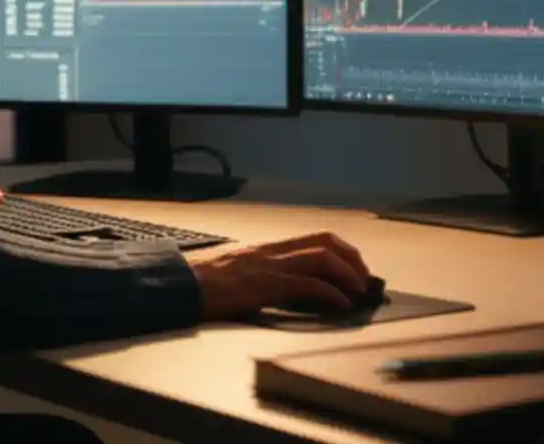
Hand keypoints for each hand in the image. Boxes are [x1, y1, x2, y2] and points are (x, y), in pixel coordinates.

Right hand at [187, 231, 370, 320]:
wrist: (179, 285)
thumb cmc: (201, 282)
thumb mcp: (237, 270)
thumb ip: (261, 272)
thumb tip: (285, 286)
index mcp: (267, 247)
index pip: (315, 237)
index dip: (342, 250)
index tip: (354, 267)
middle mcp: (273, 250)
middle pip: (326, 241)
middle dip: (352, 258)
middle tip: (364, 280)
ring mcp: (270, 265)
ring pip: (323, 257)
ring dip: (348, 274)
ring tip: (358, 293)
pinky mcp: (266, 284)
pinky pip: (309, 284)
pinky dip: (332, 294)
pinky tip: (340, 306)